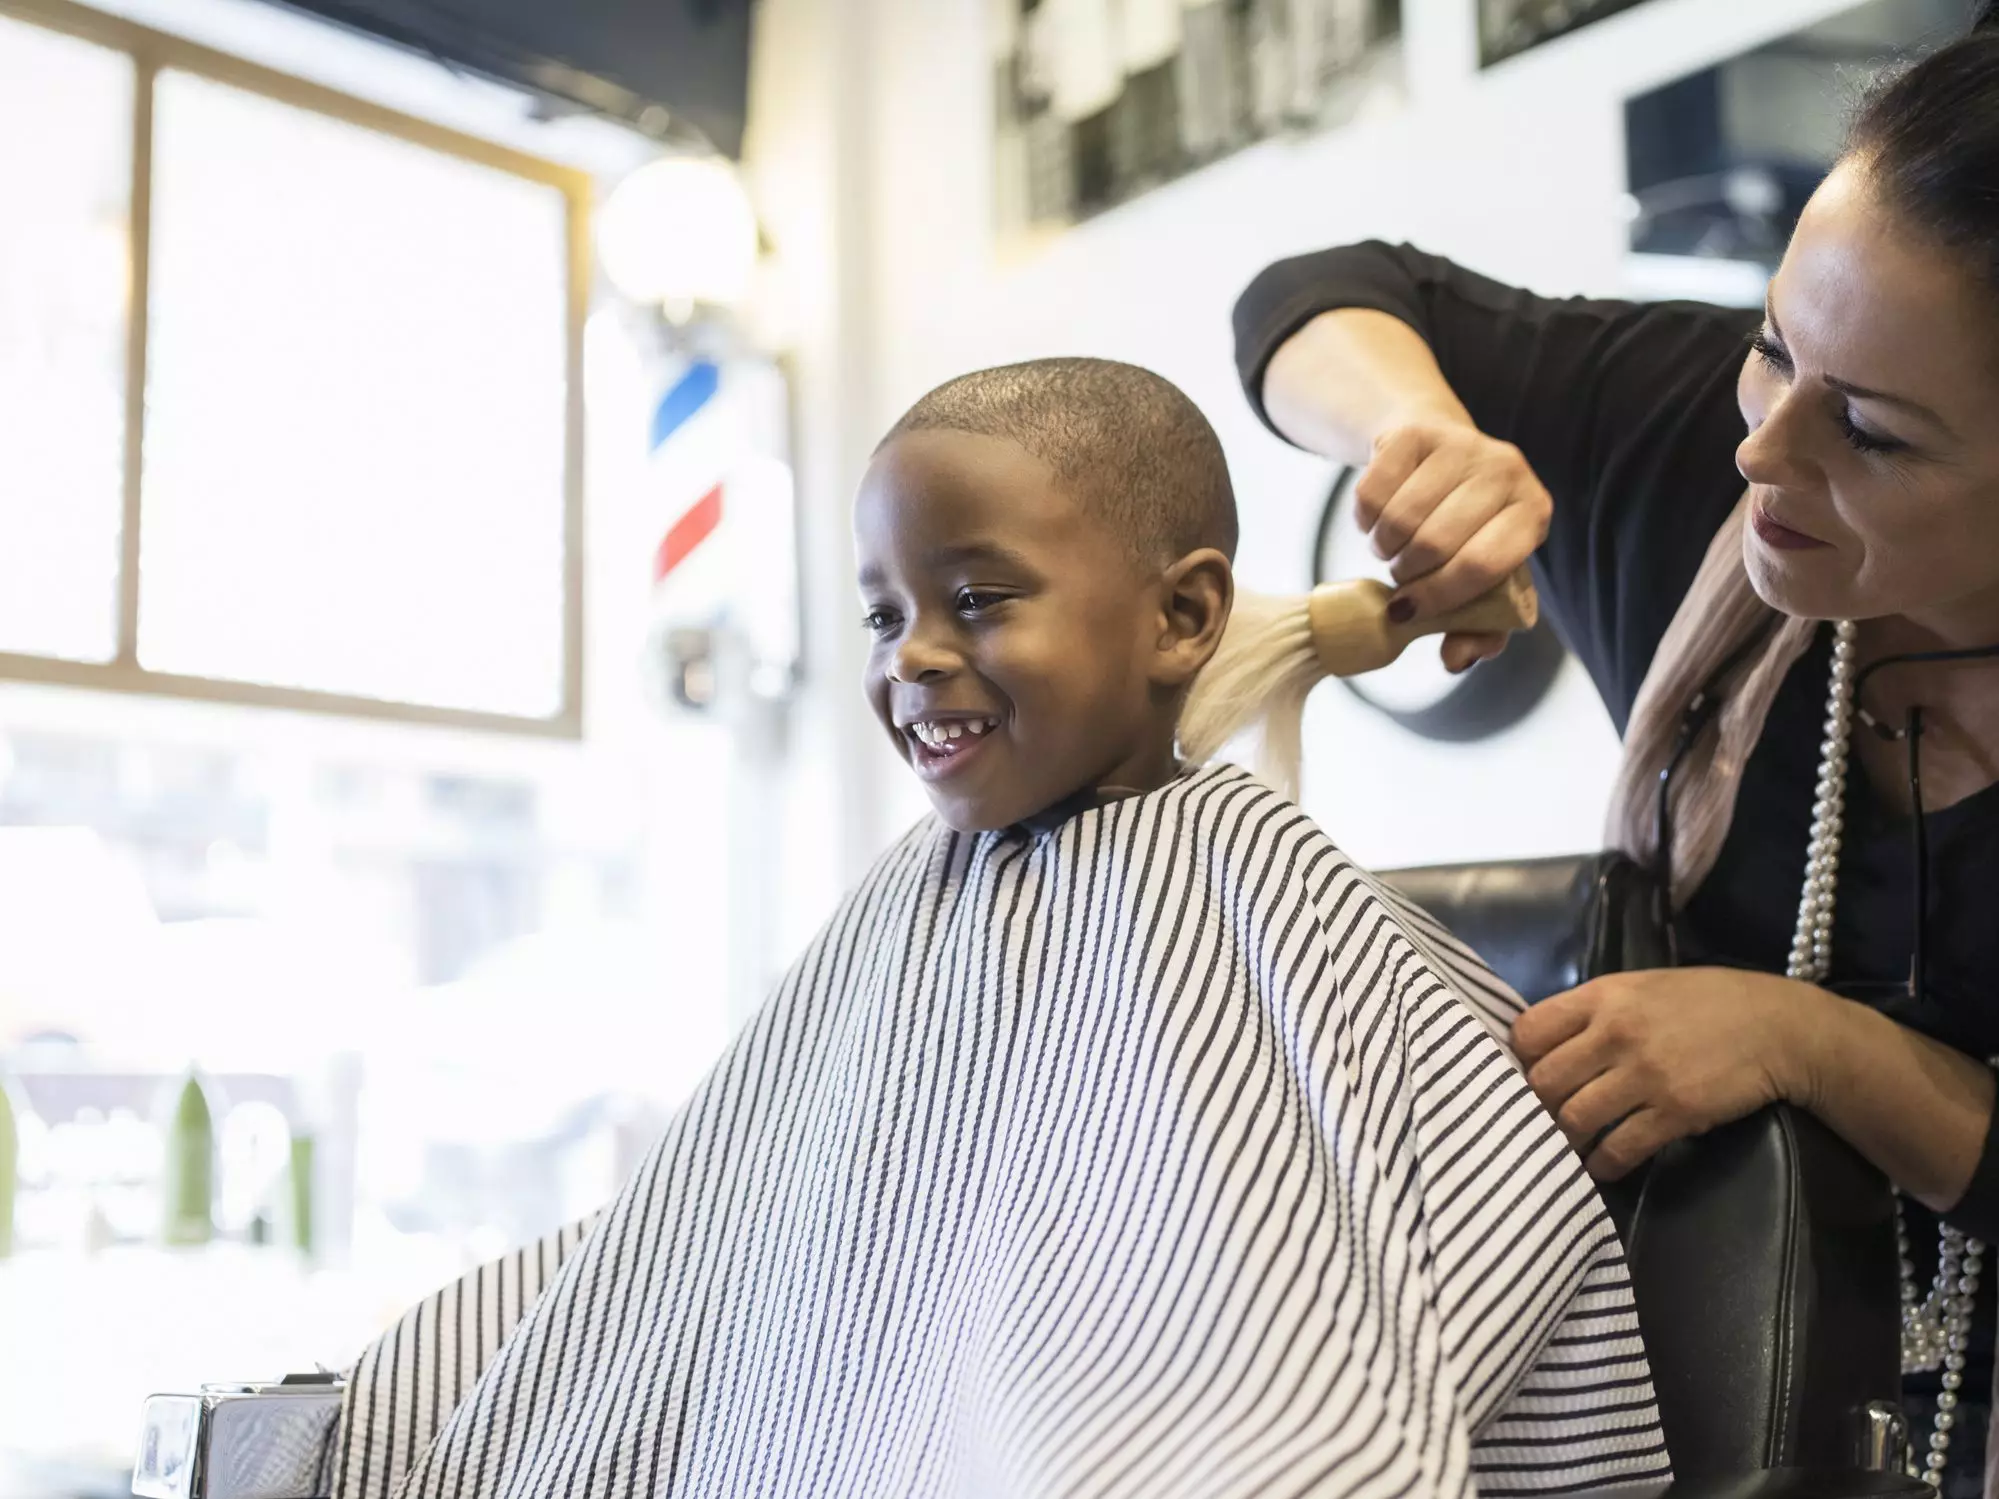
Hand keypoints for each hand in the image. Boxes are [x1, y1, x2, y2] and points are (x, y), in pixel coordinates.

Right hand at [1353, 417, 1552, 672]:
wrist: (1436, 458)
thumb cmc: (1466, 534)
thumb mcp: (1481, 583)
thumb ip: (1478, 630)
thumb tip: (1457, 659)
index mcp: (1533, 514)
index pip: (1482, 565)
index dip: (1439, 596)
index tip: (1410, 611)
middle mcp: (1507, 470)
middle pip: (1434, 544)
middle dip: (1406, 573)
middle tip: (1404, 573)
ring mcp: (1461, 444)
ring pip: (1398, 519)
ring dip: (1383, 548)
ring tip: (1392, 548)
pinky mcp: (1416, 431)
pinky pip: (1370, 493)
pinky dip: (1364, 520)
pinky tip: (1379, 519)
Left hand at [1510, 967, 1832, 1179]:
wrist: (1778, 1027)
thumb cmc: (1706, 1002)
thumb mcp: (1642, 988)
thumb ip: (1594, 1011)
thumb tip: (1546, 1044)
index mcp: (1602, 996)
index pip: (1529, 1030)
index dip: (1518, 1058)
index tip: (1523, 1073)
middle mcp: (1615, 1033)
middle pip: (1544, 1081)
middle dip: (1535, 1106)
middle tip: (1538, 1120)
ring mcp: (1645, 1074)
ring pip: (1574, 1118)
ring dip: (1565, 1140)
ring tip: (1566, 1147)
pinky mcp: (1675, 1111)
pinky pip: (1620, 1148)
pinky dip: (1603, 1164)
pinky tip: (1602, 1166)